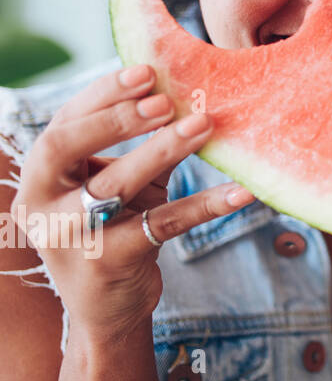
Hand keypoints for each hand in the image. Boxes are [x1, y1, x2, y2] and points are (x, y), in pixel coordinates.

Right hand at [10, 65, 255, 342]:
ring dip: (162, 150)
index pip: (63, 123)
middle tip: (166, 101)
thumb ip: (140, 143)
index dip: (102, 95)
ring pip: (114, 184)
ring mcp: (71, 236)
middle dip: (115, 119)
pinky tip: (241, 191)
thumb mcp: (120, 183)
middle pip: (65, 148)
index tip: (146, 72)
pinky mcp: (110, 262)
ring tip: (204, 124)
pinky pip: (162, 225)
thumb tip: (189, 92)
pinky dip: (204, 205)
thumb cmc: (115, 228)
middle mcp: (43, 205)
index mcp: (41, 177)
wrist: (107, 308)